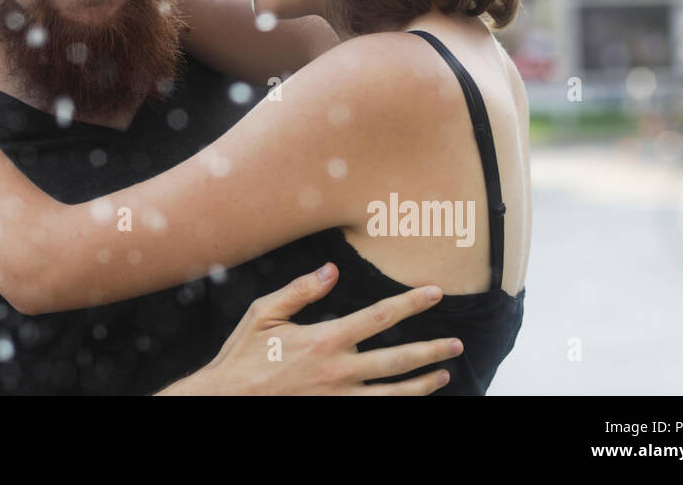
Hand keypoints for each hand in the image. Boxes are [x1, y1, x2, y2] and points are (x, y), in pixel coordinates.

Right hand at [173, 264, 461, 394]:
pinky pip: (374, 410)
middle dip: (431, 349)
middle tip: (455, 343)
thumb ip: (301, 290)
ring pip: (393, 393)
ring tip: (444, 374)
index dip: (411, 303)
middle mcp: (337, 370)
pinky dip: (397, 404)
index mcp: (323, 339)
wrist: (227, 399)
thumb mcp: (264, 313)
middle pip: (397, 359)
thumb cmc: (243, 355)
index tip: (435, 293)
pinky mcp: (333, 412)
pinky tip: (411, 398)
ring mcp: (338, 396)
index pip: (379, 317)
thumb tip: (332, 270)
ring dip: (423, 384)